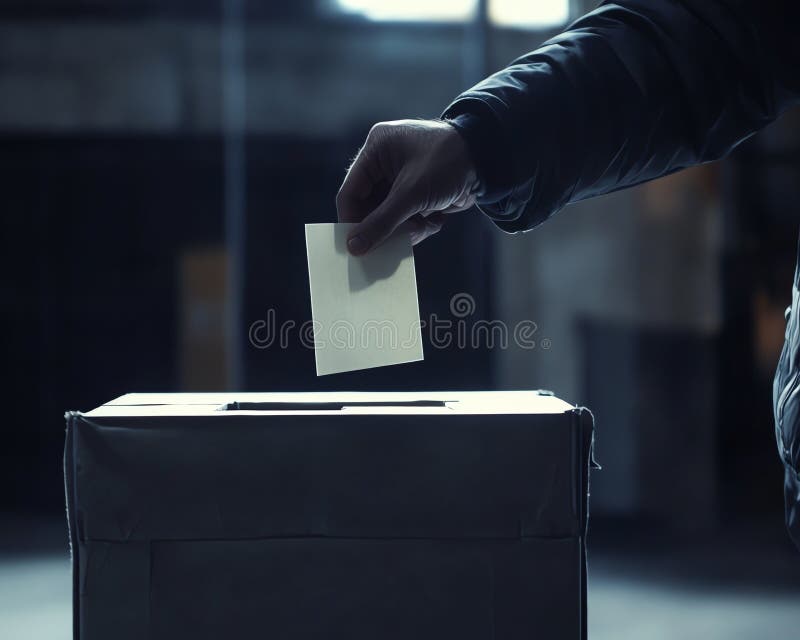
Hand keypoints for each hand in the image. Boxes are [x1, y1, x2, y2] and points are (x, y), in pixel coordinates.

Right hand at [336, 119, 478, 254]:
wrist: (490, 161)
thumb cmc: (448, 163)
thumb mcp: (411, 194)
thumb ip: (381, 223)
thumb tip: (354, 247)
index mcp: (377, 150)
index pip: (350, 192)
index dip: (352, 221)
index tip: (356, 247)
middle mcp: (386, 163)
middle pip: (370, 208)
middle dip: (386, 227)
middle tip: (393, 245)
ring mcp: (402, 178)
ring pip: (391, 217)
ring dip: (406, 229)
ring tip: (423, 226)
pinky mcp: (419, 192)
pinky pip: (408, 217)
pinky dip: (420, 225)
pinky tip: (435, 220)